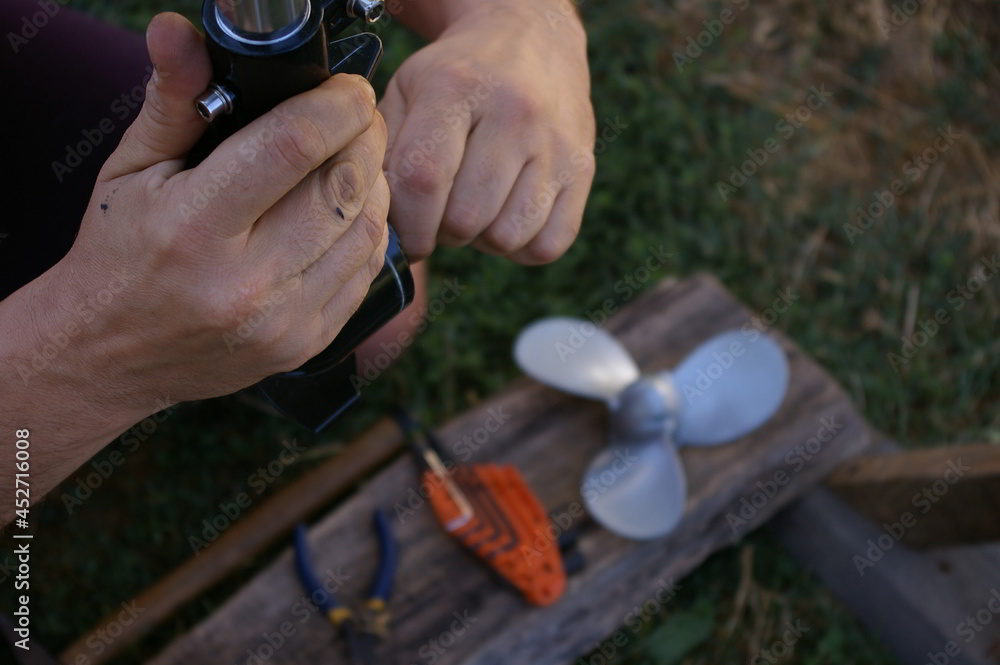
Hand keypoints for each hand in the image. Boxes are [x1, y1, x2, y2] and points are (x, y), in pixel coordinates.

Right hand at [35, 12, 389, 406]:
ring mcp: (281, 322)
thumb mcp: (130, 171)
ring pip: (366, 231)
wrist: (110, 355)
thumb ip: (171, 101)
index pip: (293, 147)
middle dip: (365, 138)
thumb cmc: (120, 254)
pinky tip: (349, 211)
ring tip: (355, 159)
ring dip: (374, 183)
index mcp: (195, 228)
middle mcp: (244, 282)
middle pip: (343, 187)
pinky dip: (368, 232)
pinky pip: (365, 275)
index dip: (336, 105)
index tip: (348, 88)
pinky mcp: (304, 345)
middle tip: (359, 117)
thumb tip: (180, 30)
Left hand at [380, 1, 595, 263]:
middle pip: (465, 218)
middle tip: (441, 214)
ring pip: (507, 237)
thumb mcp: (409, 90)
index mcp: (457, 87)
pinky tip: (508, 216)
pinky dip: (522, 247)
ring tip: (476, 209)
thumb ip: (386, 151)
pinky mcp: (582, 168)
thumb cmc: (457, 77)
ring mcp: (556, 142)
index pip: (423, 180)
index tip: (405, 234)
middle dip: (442, 233)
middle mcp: (514, 112)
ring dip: (482, 241)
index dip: (407, 225)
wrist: (533, 40)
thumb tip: (383, 224)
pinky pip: (547, 245)